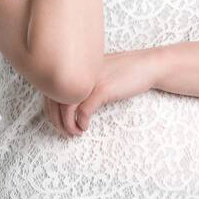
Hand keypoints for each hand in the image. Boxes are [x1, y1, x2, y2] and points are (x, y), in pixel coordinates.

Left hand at [42, 49, 160, 137]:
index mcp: (76, 68)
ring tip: (74, 133)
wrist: (148, 65)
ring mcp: (90, 81)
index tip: (58, 122)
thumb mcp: (99, 74)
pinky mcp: (102, 90)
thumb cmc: (126, 71)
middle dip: (56, 120)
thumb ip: (85, 82)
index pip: (51, 90)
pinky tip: (85, 127)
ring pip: (66, 106)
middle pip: (55, 99)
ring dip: (67, 124)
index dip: (51, 110)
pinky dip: (81, 122)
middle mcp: (79, 72)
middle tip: (64, 132)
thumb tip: (70, 101)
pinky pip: (83, 110)